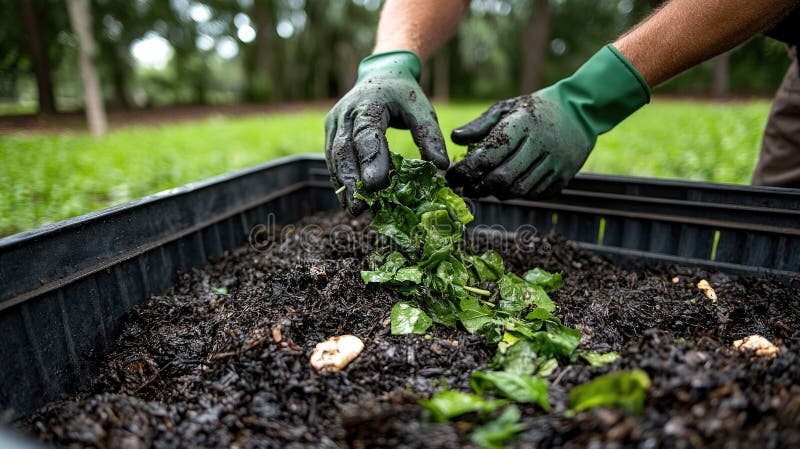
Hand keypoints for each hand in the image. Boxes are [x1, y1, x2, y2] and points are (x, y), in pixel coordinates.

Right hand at [325, 51, 448, 214]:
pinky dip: (341, 181)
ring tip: (355, 210)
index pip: (367, 132)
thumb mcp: (422, 110)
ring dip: (344, 186)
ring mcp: (334, 123)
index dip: (370, 159)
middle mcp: (345, 112)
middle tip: (360, 208)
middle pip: (344, 149)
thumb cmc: (404, 95)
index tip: (376, 185)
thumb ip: (429, 136)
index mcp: (369, 102)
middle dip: (352, 181)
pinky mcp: (331, 134)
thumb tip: (440, 167)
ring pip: (335, 158)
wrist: (381, 75)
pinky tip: (350, 201)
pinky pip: (333, 161)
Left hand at [447, 44, 650, 199]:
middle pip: (503, 178)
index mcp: (522, 125)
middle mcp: (540, 146)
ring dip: (497, 194)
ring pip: (519, 190)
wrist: (581, 110)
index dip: (466, 170)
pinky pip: (535, 194)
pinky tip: (507, 188)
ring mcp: (555, 164)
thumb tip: (455, 139)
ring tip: (484, 188)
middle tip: (466, 188)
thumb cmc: (535, 109)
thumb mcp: (507, 107)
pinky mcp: (564, 177)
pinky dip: (517, 194)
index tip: (452, 177)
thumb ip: (480, 125)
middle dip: (479, 187)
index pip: (488, 155)